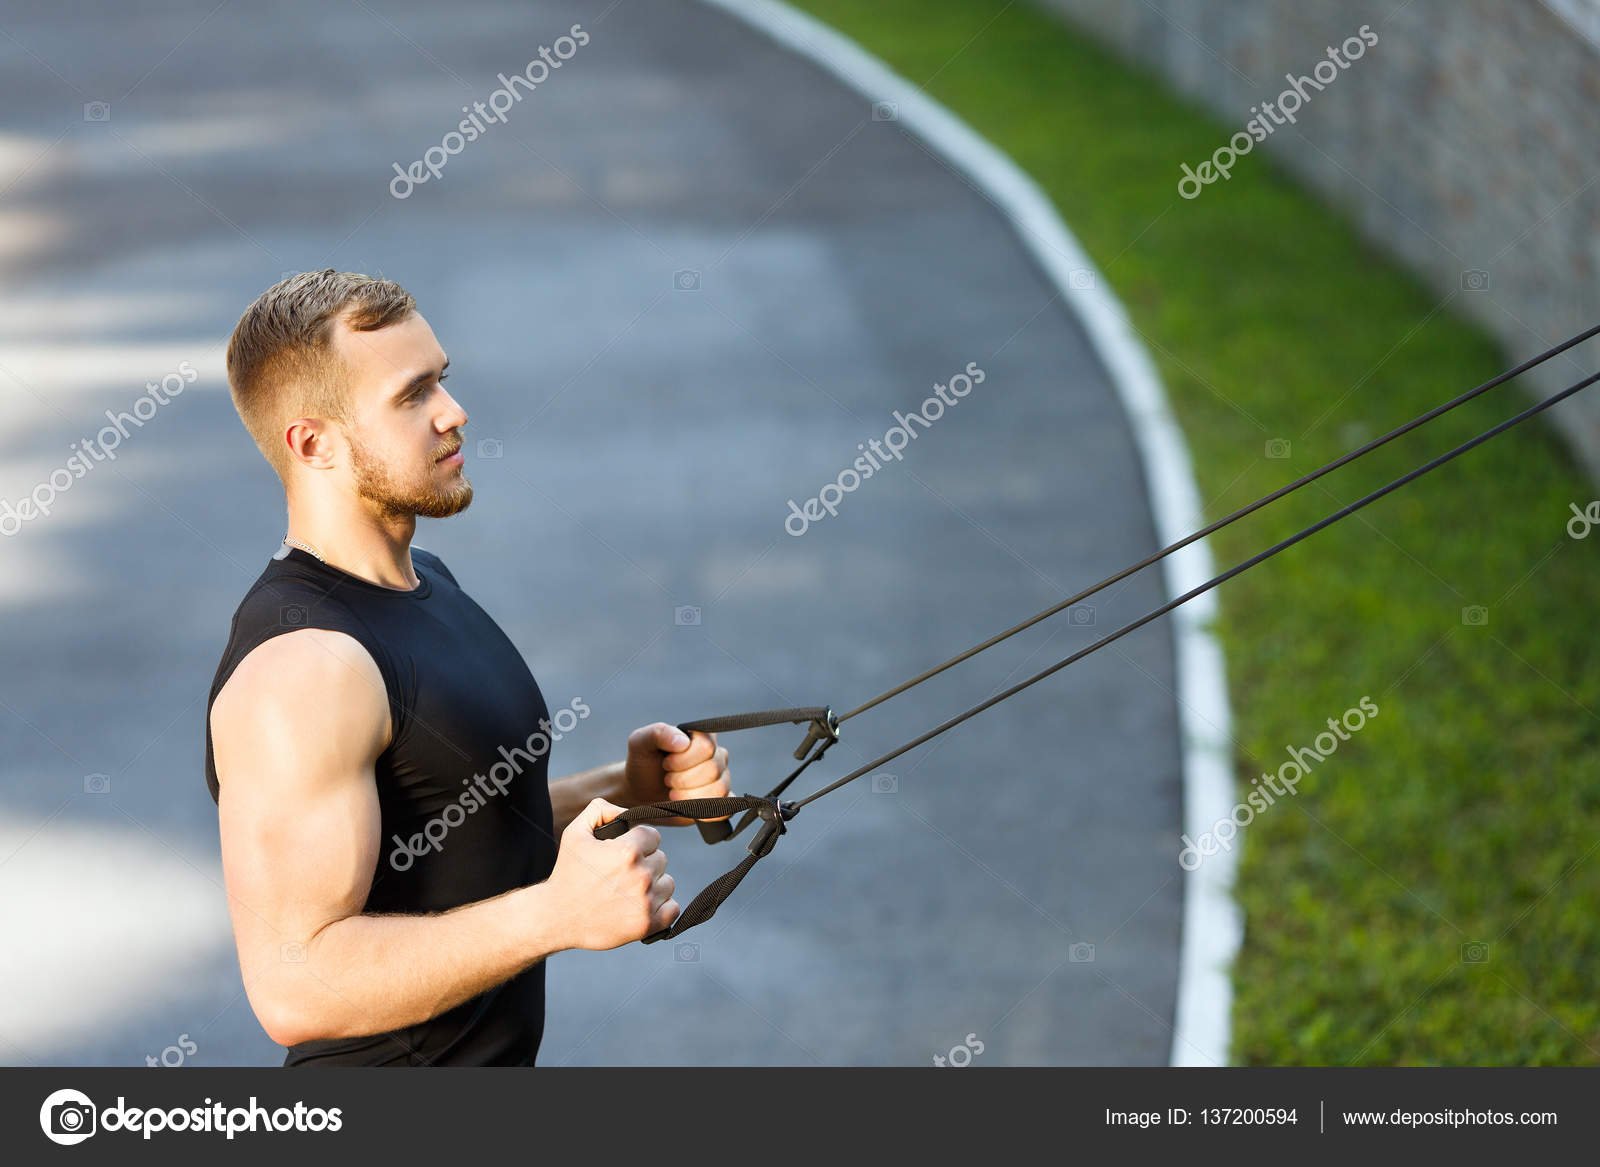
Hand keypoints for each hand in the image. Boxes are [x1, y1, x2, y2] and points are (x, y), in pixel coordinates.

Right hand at [543, 798, 677, 949]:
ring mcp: (645, 902)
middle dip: (645, 862)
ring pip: (668, 883)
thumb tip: (624, 811)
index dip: (639, 841)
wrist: (557, 917)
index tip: (625, 851)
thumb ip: (600, 810)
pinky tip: (642, 905)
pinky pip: (672, 909)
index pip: (653, 836)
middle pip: (661, 859)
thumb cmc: (566, 874)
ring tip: (629, 890)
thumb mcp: (575, 832)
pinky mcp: (647, 924)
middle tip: (623, 873)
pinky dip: (661, 908)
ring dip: (654, 885)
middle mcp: (640, 875)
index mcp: (626, 851)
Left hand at [623, 722, 732, 825]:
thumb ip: (659, 733)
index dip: (684, 760)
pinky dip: (707, 812)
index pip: (707, 746)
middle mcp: (716, 755)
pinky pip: (726, 808)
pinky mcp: (719, 801)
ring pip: (719, 789)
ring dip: (691, 796)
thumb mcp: (640, 742)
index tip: (666, 764)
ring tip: (673, 794)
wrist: (640, 792)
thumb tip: (683, 742)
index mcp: (701, 736)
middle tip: (667, 781)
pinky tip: (689, 808)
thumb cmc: (643, 763)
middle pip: (713, 769)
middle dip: (683, 780)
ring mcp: (721, 778)